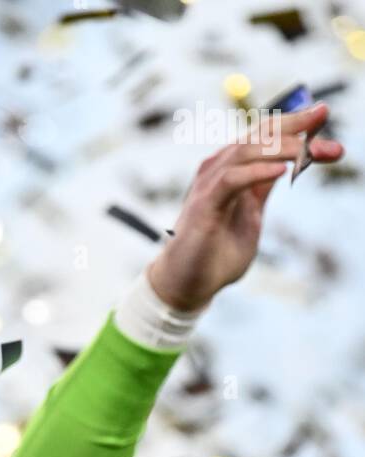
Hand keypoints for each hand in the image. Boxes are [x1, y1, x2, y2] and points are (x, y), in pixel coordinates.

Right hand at [148, 104, 343, 311]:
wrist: (187, 284)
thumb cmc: (216, 253)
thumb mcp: (251, 215)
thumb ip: (264, 189)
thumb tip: (289, 165)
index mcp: (234, 168)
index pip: (266, 134)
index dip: (296, 123)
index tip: (325, 115)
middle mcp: (220, 168)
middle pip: (259, 133)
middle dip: (296, 127)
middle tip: (326, 120)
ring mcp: (209, 183)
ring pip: (247, 150)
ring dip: (282, 148)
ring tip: (309, 150)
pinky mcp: (204, 204)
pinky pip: (232, 180)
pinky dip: (258, 172)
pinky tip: (282, 172)